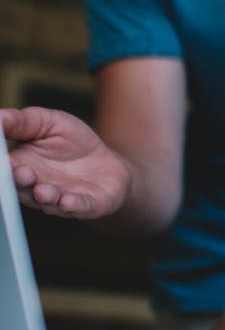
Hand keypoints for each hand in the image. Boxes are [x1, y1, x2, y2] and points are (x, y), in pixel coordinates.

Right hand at [1, 106, 130, 218]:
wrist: (108, 161)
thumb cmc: (73, 142)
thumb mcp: (49, 122)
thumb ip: (22, 122)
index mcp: (20, 167)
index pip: (5, 169)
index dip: (3, 166)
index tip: (2, 160)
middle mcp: (35, 188)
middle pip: (23, 188)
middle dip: (21, 182)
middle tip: (22, 172)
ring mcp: (59, 199)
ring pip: (48, 201)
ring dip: (45, 196)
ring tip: (42, 190)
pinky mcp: (86, 205)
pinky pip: (78, 207)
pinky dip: (73, 206)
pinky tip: (67, 201)